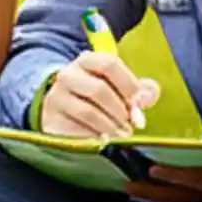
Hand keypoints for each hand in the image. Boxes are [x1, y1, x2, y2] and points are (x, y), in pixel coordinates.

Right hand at [41, 51, 159, 137]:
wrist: (61, 113)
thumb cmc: (97, 98)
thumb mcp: (118, 88)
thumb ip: (139, 90)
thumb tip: (148, 96)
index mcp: (87, 61)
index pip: (109, 64)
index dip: (129, 83)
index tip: (140, 101)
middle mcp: (68, 75)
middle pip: (99, 89)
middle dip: (121, 109)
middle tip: (132, 123)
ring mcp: (57, 97)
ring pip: (89, 112)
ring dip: (111, 125)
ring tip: (123, 134)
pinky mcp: (53, 120)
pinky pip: (78, 131)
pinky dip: (98, 136)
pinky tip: (108, 140)